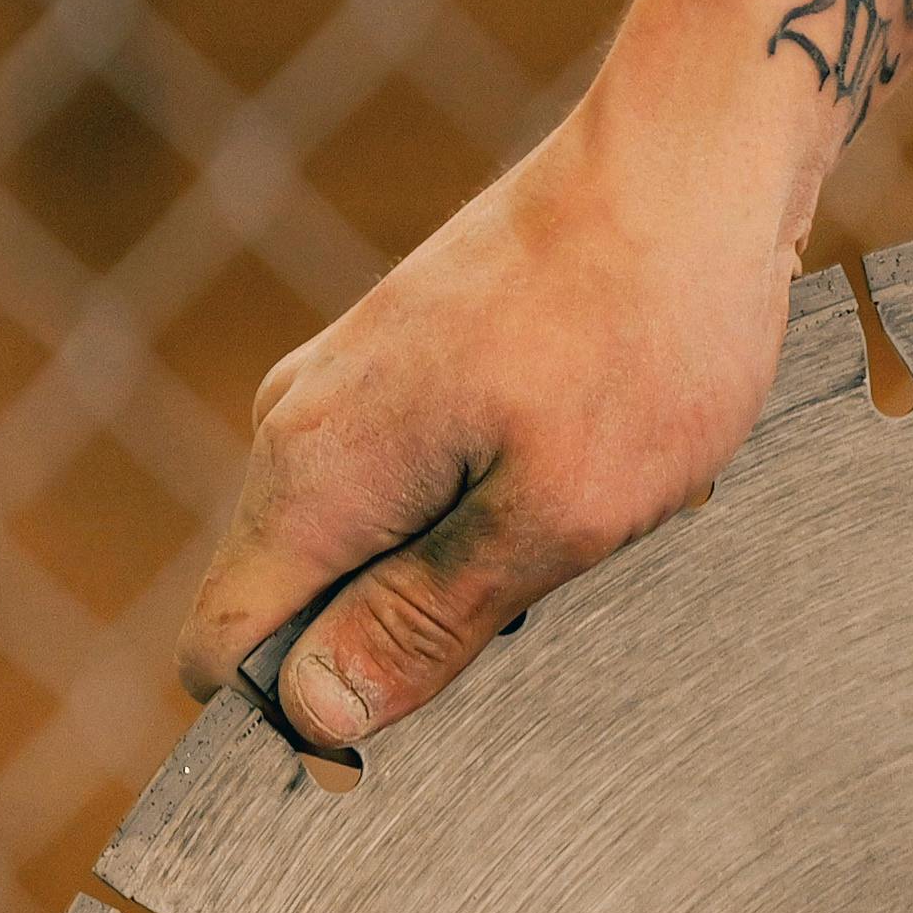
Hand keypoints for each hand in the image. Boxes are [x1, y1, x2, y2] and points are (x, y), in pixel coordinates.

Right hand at [174, 99, 804, 751]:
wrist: (691, 160)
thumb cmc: (646, 335)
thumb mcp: (557, 516)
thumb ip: (426, 621)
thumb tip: (312, 718)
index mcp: (310, 472)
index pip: (222, 653)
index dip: (296, 726)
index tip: (412, 753)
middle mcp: (299, 428)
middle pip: (289, 612)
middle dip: (385, 663)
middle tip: (531, 651)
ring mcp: (351, 393)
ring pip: (357, 556)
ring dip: (447, 594)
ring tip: (570, 561)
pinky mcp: (410, 372)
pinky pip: (407, 498)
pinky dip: (476, 531)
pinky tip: (575, 509)